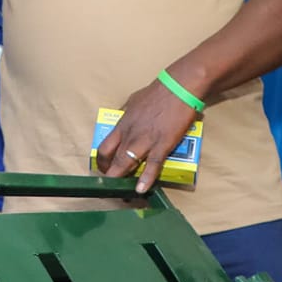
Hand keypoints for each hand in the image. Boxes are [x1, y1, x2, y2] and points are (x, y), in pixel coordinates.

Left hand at [96, 77, 197, 193]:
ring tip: (122, 193)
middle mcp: (130, 134)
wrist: (179, 87)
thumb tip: (122, 122)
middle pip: (113, 159)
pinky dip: (146, 178)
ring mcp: (146, 140)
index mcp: (122, 124)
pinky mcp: (162, 144)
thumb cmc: (157, 92)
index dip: (102, 162)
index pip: (104, 148)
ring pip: (127, 163)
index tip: (104, 169)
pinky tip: (141, 189)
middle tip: (112, 185)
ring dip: (122, 179)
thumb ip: (126, 115)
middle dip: (110, 175)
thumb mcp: (133, 101)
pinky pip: (152, 165)